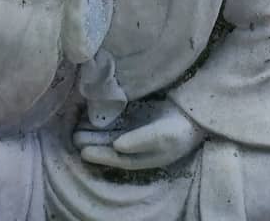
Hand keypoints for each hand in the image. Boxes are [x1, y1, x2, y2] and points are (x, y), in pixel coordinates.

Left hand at [77, 101, 205, 169]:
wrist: (196, 111)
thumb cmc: (180, 127)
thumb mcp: (162, 135)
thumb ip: (139, 140)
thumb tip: (117, 147)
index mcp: (144, 158)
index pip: (117, 159)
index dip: (100, 155)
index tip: (83, 152)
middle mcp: (137, 148)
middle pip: (111, 147)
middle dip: (93, 143)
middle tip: (73, 137)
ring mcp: (137, 132)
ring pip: (111, 134)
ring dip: (96, 132)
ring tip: (77, 128)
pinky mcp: (138, 118)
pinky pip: (117, 122)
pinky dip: (105, 120)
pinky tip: (93, 115)